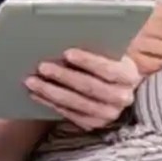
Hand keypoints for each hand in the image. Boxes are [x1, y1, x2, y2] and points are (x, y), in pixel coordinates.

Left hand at [24, 49, 141, 131]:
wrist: (117, 87)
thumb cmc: (107, 63)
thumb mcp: (109, 53)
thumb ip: (96, 47)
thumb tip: (66, 37)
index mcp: (129, 75)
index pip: (108, 69)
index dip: (87, 61)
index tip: (67, 53)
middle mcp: (122, 98)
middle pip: (89, 87)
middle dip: (63, 76)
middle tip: (42, 67)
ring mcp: (108, 114)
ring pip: (76, 103)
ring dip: (51, 92)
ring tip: (32, 81)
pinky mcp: (94, 124)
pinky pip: (69, 114)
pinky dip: (51, 104)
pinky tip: (37, 94)